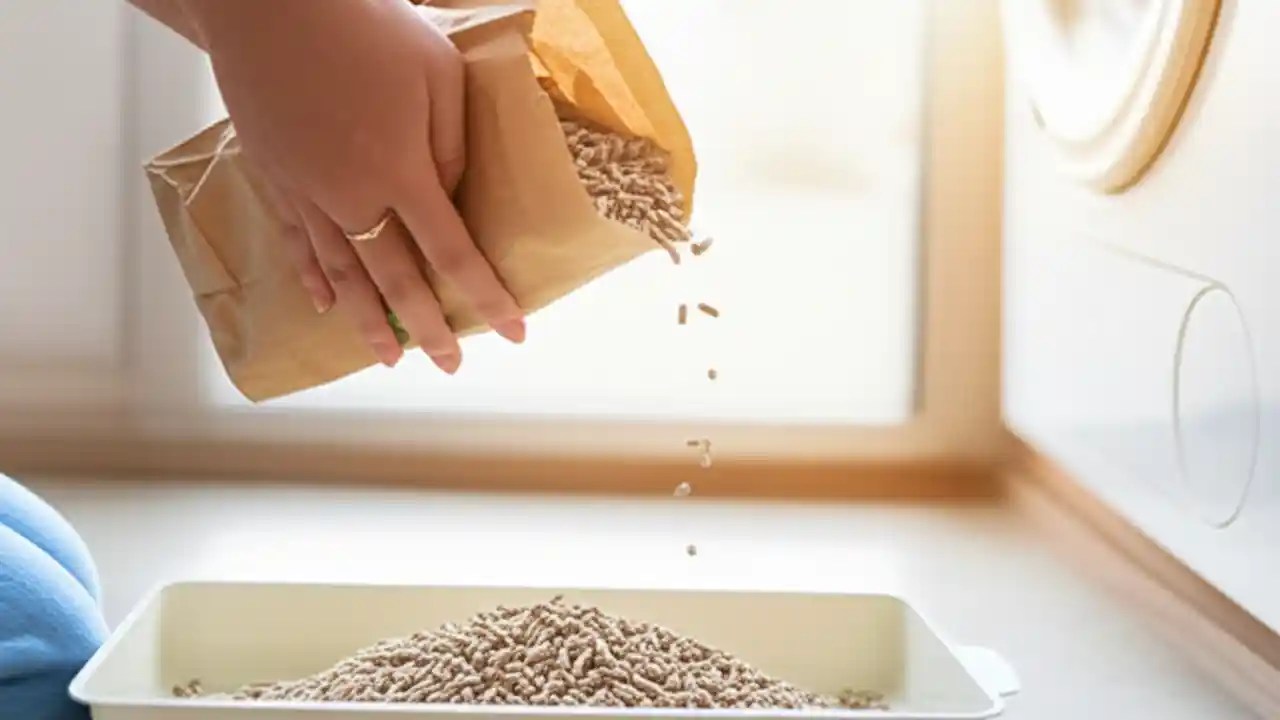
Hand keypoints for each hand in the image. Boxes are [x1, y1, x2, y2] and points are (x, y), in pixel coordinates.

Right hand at [180, 0, 524, 372]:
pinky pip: (297, 242)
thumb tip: (449, 199)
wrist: (265, 3)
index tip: (515, 332)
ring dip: (368, 320)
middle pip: (396, 278)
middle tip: (450, 365)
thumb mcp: (437, 73)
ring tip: (388, 358)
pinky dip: (313, 278)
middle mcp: (351, 195)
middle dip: (427, 326)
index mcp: (399, 170)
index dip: (486, 295)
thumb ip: (450, 145)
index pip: (453, 251)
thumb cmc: (366, 26)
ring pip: (342, 273)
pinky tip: (326, 305)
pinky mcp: (274, 175)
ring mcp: (305, 190)